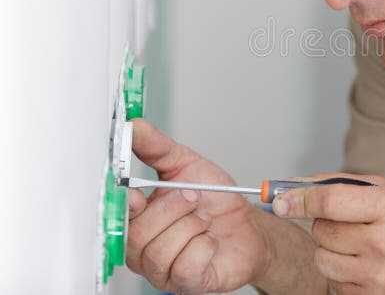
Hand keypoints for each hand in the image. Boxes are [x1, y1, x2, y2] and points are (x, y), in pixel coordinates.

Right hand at [126, 119, 269, 293]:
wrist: (249, 225)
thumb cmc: (216, 199)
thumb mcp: (186, 165)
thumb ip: (156, 146)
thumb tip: (132, 125)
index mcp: (136, 217)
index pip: (115, 214)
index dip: (123, 203)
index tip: (136, 191)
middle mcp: (141, 247)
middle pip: (136, 233)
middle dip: (172, 209)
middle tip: (194, 196)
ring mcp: (160, 269)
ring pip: (159, 251)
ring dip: (192, 226)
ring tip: (205, 218)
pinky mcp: (185, 283)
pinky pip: (184, 268)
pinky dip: (204, 246)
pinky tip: (211, 239)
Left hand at [271, 173, 384, 293]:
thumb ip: (342, 184)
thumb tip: (296, 185)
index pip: (330, 201)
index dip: (300, 199)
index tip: (280, 200)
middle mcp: (384, 245)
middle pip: (322, 230)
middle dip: (324, 222)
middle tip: (349, 221)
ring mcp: (377, 277)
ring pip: (322, 259)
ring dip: (330, 249)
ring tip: (357, 244)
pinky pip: (333, 282)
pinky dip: (340, 271)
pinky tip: (364, 263)